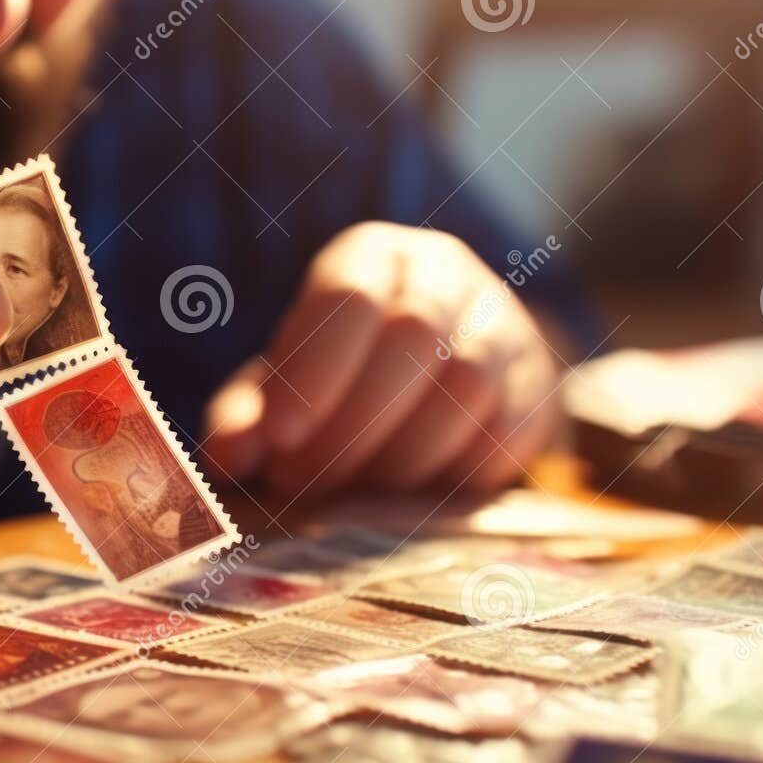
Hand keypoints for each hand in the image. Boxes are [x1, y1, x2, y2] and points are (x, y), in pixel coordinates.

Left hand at [202, 222, 560, 497]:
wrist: (433, 377)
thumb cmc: (335, 379)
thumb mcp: (281, 388)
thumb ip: (247, 417)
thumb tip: (226, 457)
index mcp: (373, 257)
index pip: (349, 297)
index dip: (314, 370)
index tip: (279, 438)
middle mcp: (446, 276)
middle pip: (414, 339)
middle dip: (351, 425)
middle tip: (302, 484)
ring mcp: (504, 327)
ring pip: (467, 386)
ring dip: (399, 457)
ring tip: (345, 498)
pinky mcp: (537, 390)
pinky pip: (506, 434)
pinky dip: (450, 478)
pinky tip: (402, 504)